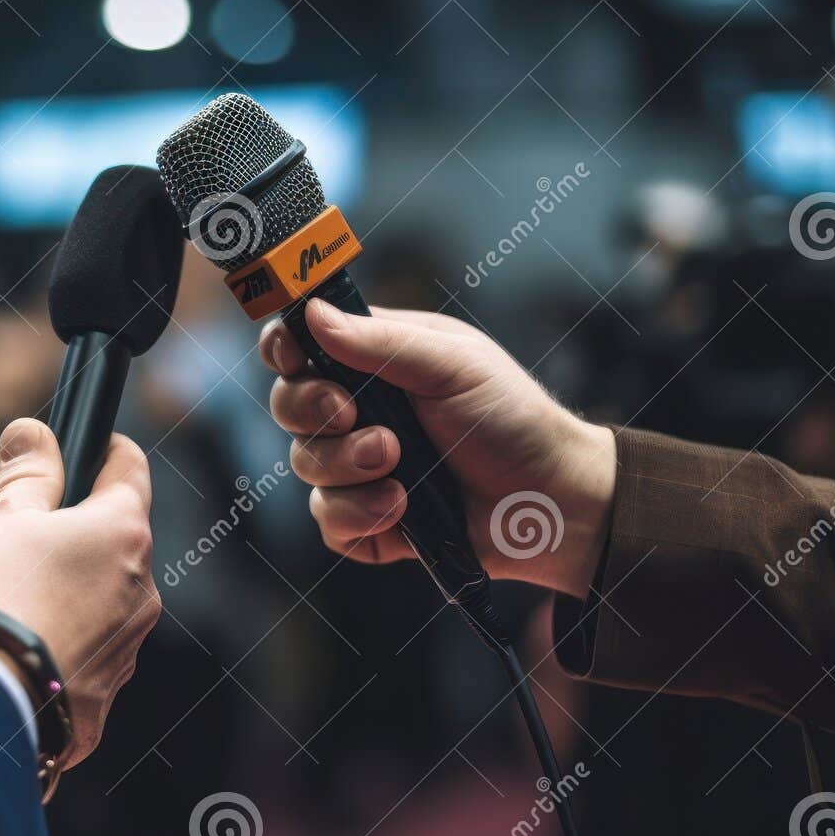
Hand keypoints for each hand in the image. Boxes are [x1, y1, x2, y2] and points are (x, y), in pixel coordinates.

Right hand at [0, 418, 159, 766]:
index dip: (105, 448)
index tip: (82, 445)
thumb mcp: (1, 519)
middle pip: (116, 538)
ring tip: (13, 598)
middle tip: (22, 531)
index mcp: (123, 532)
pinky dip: (62, 641)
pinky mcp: (106, 697)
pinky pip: (88, 653)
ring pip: (105, 598)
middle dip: (77, 528)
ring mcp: (128, 647)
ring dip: (71, 587)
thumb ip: (26, 473)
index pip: (130, 468)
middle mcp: (142, 588)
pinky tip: (20, 645)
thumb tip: (34, 432)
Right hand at [262, 299, 616, 597]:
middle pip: (289, 406)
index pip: (299, 345)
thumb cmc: (511, 418)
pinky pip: (328, 521)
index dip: (284, 348)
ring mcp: (358, 468)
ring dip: (348, 468)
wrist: (550, 499)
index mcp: (371, 360)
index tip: (295, 357)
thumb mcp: (451, 363)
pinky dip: (359, 515)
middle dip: (314, 412)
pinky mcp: (367, 520)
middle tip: (355, 415)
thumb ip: (380, 341)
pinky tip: (400, 509)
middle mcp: (357, 412)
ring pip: (305, 465)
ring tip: (402, 468)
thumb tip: (313, 314)